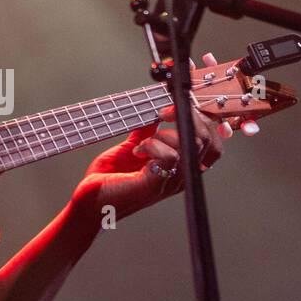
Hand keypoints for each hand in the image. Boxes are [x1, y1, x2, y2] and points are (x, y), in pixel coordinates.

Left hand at [68, 52, 260, 223]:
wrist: (89, 202)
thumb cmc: (109, 180)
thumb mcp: (132, 147)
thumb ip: (147, 131)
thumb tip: (152, 109)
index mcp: (181, 167)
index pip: (211, 141)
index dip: (205, 117)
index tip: (187, 98)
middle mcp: (181, 176)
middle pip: (207, 140)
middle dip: (189, 116)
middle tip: (165, 111)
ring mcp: (170, 183)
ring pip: (191, 146)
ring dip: (167, 134)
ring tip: (145, 139)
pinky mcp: (155, 185)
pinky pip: (170, 157)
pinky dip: (154, 145)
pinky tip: (138, 151)